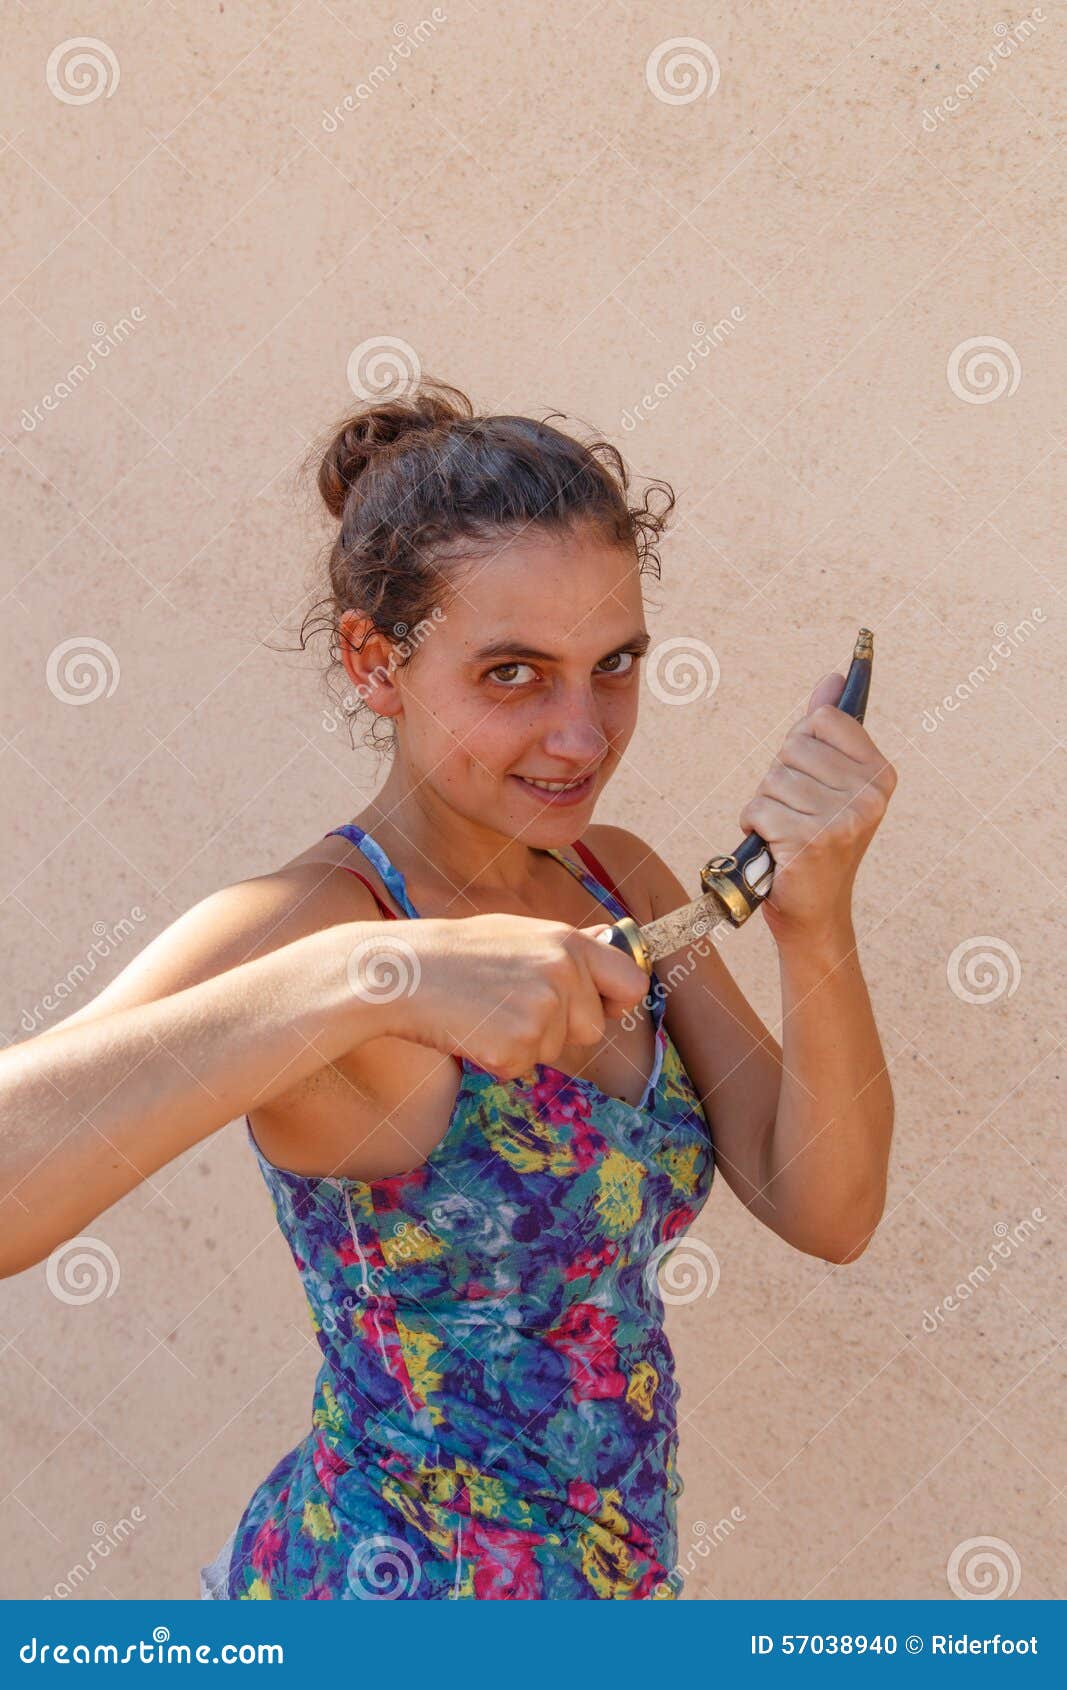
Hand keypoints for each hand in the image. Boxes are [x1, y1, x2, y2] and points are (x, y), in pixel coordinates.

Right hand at [372, 912, 648, 1080]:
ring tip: (487, 1011)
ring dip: (527, 1043)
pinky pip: (522, 1068)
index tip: (600, 1005)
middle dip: (562, 1028)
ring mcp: (542, 1012)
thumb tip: (612, 939)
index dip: (617, 1000)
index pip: (632, 982)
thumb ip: (568, 945)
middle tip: (512, 1005)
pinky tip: (472, 1030)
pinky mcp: (516, 1047)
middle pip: (593, 1028)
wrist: (402, 972)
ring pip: (556, 1050)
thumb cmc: (458, 951)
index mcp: (568, 943)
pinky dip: (499, 1059)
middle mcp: (563, 974)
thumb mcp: (519, 932)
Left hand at [737, 671, 896, 946]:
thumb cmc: (816, 842)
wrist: (815, 912)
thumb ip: (829, 730)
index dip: (800, 748)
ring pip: (772, 779)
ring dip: (765, 805)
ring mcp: (843, 818)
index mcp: (880, 774)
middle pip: (792, 748)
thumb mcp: (828, 782)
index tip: (811, 779)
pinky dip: (753, 826)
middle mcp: (869, 794)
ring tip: (785, 832)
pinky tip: (773, 848)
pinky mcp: (811, 841)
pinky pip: (757, 808)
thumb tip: (832, 678)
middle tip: (796, 814)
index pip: (820, 721)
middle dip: (780, 779)